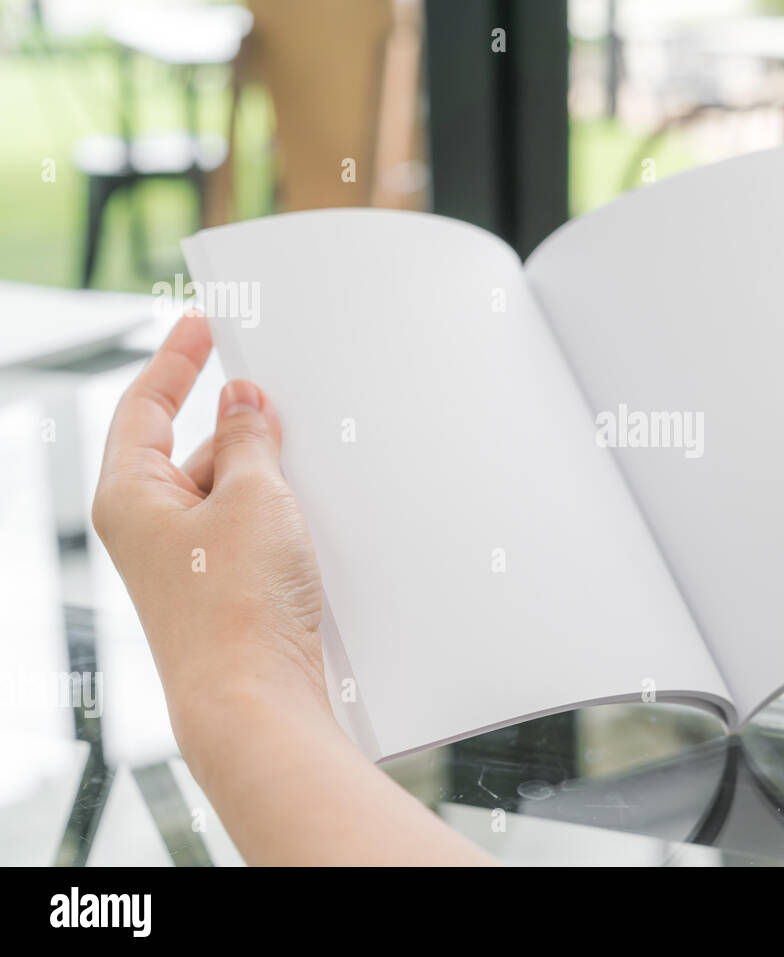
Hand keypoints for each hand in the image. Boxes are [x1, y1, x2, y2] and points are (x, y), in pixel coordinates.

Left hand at [92, 313, 328, 757]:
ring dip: (261, 474)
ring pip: (223, 492)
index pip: (144, 406)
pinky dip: (272, 512)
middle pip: (189, 449)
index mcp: (129, 496)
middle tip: (277, 403)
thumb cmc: (237, 610)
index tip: (198, 326)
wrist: (255, 700)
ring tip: (300, 470)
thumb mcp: (253, 498)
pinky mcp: (220, 590)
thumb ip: (248, 440)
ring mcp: (184, 563)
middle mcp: (148, 529)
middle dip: (236, 426)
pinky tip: (306, 516)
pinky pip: (244, 530)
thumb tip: (241, 403)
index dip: (175, 360)